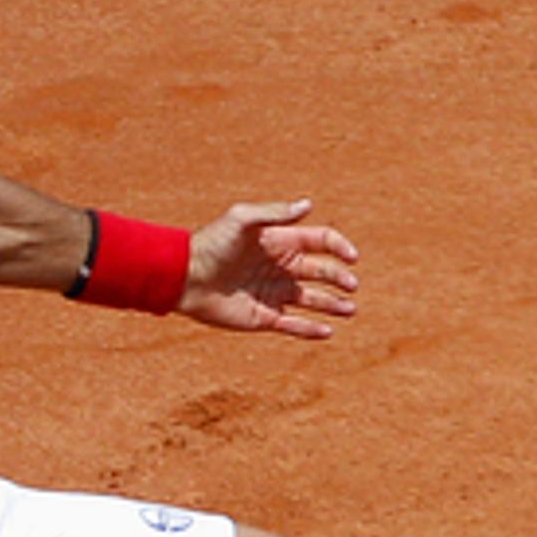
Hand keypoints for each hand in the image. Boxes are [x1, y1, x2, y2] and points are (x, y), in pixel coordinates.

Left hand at [182, 199, 361, 339]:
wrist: (184, 278)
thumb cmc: (212, 244)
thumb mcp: (242, 220)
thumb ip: (275, 214)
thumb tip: (308, 204)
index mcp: (280, 242)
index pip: (320, 242)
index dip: (339, 248)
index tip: (352, 258)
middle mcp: (281, 267)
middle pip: (322, 272)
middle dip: (340, 278)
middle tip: (351, 286)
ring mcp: (274, 293)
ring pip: (313, 300)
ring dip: (334, 305)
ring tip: (350, 310)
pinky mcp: (264, 317)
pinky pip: (294, 325)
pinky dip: (311, 330)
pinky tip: (328, 332)